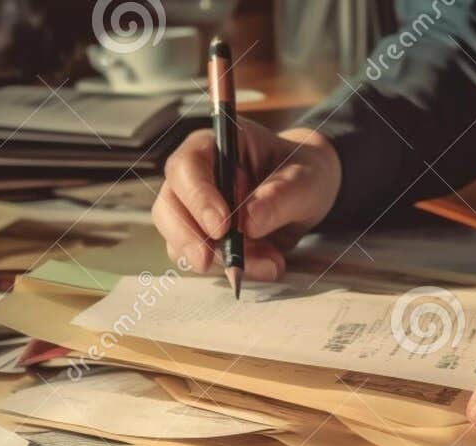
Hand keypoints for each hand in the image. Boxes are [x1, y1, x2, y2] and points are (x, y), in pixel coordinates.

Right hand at [153, 122, 340, 280]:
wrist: (307, 194)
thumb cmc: (303, 174)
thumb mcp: (304, 179)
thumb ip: (280, 196)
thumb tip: (248, 223)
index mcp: (214, 145)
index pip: (187, 168)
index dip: (198, 198)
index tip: (221, 228)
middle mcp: (195, 176)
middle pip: (168, 206)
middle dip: (188, 238)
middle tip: (208, 262)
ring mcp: (194, 209)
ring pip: (178, 238)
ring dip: (218, 260)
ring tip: (269, 263)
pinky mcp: (203, 238)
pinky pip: (202, 259)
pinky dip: (231, 269)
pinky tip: (266, 264)